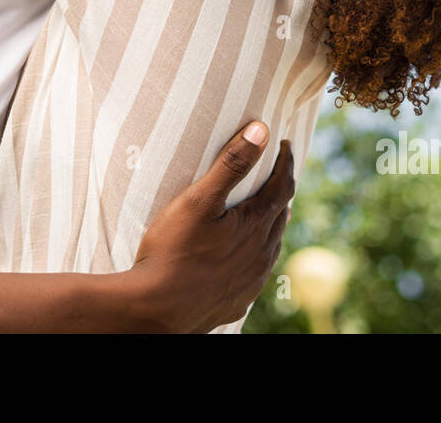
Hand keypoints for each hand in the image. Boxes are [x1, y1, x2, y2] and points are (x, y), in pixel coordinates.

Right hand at [130, 122, 294, 332]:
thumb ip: (231, 164)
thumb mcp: (198, 199)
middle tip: (273, 173)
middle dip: (279, 191)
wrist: (155, 309)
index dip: (286, 161)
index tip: (283, 144)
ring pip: (271, 245)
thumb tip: (261, 131)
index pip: (283, 186)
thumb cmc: (172, 251)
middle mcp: (261, 255)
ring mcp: (251, 281)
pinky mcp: (238, 300)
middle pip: (280, 215)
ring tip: (262, 210)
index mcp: (256, 226)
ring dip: (270, 224)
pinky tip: (242, 255)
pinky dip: (255, 255)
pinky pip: (256, 273)